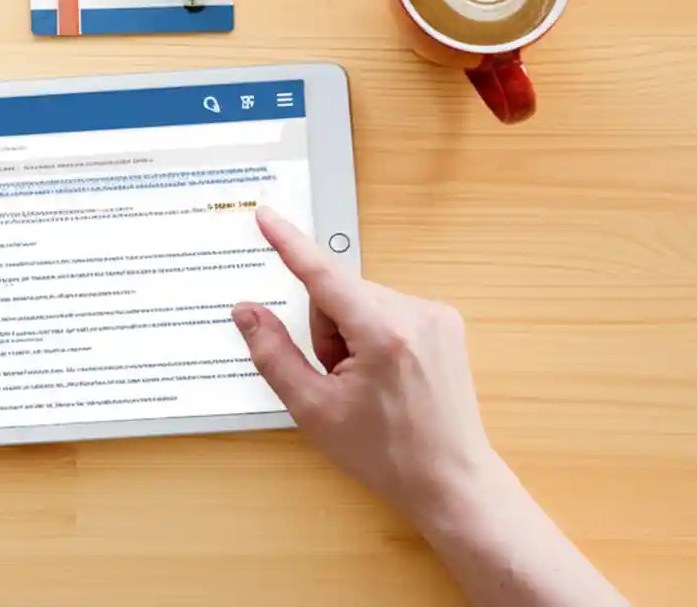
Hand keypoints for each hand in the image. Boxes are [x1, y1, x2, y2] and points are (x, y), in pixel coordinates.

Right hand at [232, 207, 495, 523]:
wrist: (450, 480)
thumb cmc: (385, 453)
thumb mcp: (313, 409)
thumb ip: (272, 354)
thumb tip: (246, 311)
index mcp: (383, 334)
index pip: (323, 275)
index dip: (289, 244)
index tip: (267, 217)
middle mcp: (416, 313)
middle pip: (338, 294)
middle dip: (326, 332)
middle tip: (339, 381)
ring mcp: (436, 315)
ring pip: (361, 300)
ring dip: (350, 335)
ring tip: (367, 384)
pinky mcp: (445, 321)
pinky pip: (387, 308)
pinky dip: (374, 334)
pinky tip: (386, 375)